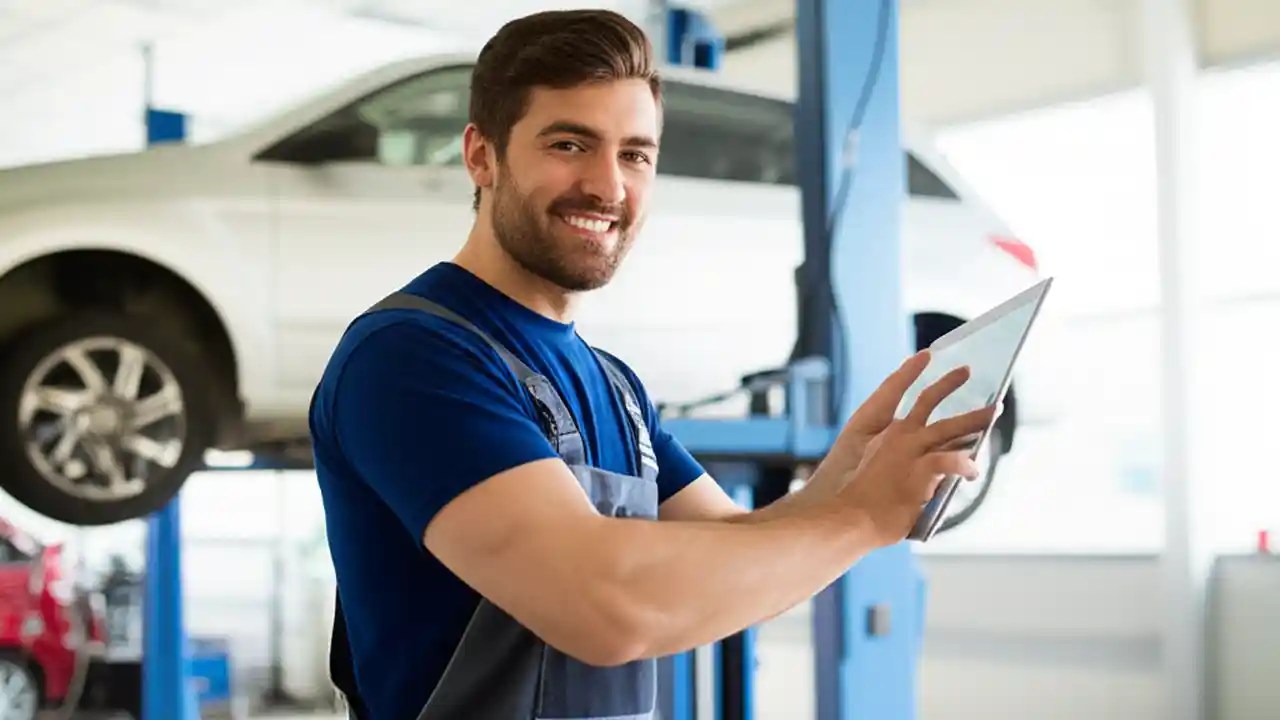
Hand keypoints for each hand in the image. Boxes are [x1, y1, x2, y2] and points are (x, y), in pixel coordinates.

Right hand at [836, 355, 997, 548]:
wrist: (849, 517)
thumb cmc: (860, 503)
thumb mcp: (875, 473)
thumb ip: (902, 468)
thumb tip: (928, 478)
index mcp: (886, 435)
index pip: (910, 406)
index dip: (927, 390)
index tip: (937, 372)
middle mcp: (899, 436)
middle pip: (928, 401)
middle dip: (948, 384)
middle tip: (964, 371)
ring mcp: (910, 451)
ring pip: (948, 427)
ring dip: (974, 418)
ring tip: (992, 410)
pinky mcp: (919, 470)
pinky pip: (950, 461)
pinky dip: (964, 464)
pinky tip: (973, 469)